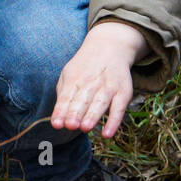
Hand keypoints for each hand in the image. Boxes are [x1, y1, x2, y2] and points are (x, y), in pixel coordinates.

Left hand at [50, 24, 143, 138]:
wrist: (110, 46)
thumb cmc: (85, 67)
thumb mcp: (69, 74)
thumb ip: (63, 95)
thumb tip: (58, 117)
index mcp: (75, 79)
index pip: (66, 97)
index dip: (61, 111)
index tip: (57, 124)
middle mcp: (91, 83)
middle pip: (83, 100)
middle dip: (76, 113)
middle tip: (70, 125)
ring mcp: (108, 87)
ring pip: (100, 104)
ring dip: (92, 116)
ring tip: (85, 128)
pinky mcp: (123, 93)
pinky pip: (119, 109)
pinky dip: (114, 122)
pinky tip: (108, 134)